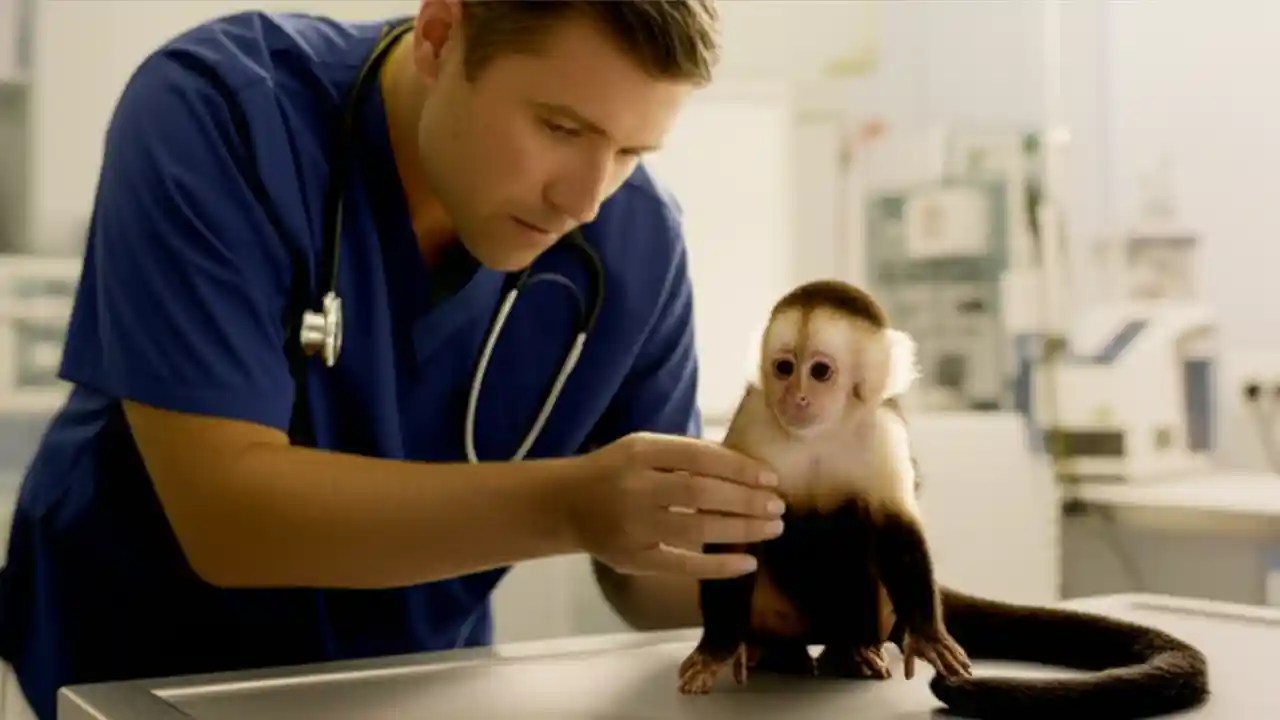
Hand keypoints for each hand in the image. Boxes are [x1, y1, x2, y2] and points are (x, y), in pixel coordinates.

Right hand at [568, 432, 784, 578]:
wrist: (565, 505)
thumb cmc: (616, 471)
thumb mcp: (643, 448)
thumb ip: (686, 454)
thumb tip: (745, 467)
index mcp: (640, 453)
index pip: (699, 457)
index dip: (739, 467)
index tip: (771, 478)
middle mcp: (636, 487)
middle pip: (700, 493)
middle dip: (745, 500)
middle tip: (778, 506)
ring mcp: (634, 525)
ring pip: (696, 528)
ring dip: (741, 530)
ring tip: (772, 529)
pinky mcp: (634, 558)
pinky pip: (682, 564)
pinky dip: (718, 565)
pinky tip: (747, 564)